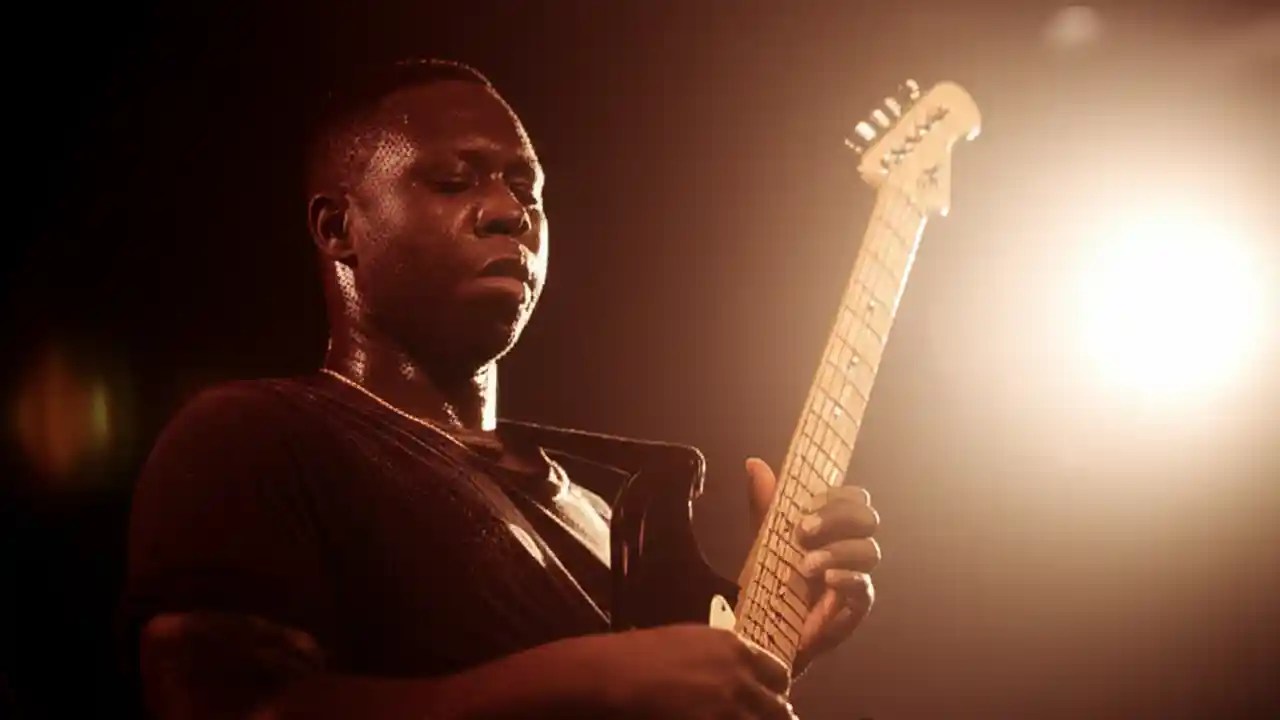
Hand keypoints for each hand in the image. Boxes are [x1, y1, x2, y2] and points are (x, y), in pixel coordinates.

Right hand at [587, 624, 795, 719]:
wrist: (613, 674)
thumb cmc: (639, 654)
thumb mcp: (688, 642)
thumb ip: (720, 657)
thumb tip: (735, 674)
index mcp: (735, 648)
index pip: (779, 675)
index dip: (774, 692)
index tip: (766, 702)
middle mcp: (740, 677)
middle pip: (779, 709)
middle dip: (771, 718)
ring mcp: (730, 707)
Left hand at [746, 458, 878, 672]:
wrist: (767, 630)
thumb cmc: (773, 579)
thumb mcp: (766, 537)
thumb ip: (765, 503)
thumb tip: (754, 464)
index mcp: (833, 526)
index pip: (855, 497)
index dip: (836, 495)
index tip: (807, 504)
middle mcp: (849, 545)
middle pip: (867, 517)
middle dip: (837, 517)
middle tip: (803, 530)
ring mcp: (856, 575)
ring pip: (870, 550)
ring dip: (837, 551)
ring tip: (805, 565)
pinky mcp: (856, 605)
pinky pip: (866, 587)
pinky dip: (848, 578)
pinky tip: (827, 579)